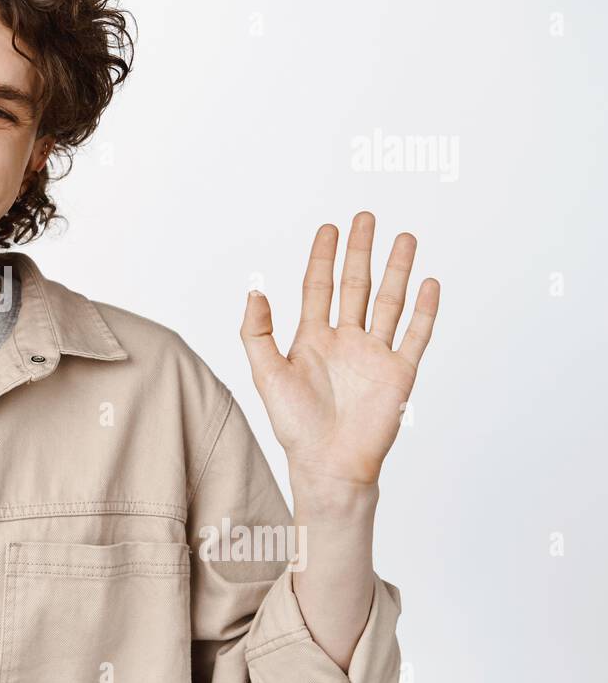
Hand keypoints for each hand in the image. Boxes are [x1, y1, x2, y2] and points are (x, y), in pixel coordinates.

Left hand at [239, 211, 439, 489]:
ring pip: (388, 302)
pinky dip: (425, 310)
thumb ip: (257, 333)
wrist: (327, 464)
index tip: (330, 227)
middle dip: (361, 252)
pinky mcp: (399, 373)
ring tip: (405, 238)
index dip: (323, 257)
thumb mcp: (266, 374)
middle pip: (355, 285)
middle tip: (366, 218)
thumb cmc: (294, 426)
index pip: (319, 287)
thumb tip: (254, 290)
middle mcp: (345, 341)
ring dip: (397, 270)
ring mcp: (374, 355)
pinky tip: (429, 282)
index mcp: (312, 339)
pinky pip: (415, 335)